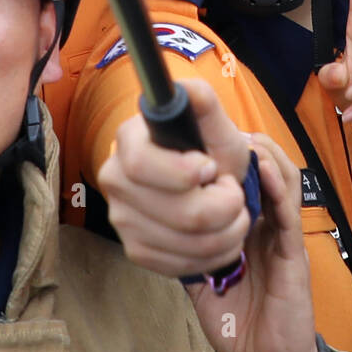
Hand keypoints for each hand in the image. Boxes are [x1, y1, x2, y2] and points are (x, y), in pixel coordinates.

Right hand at [98, 76, 252, 277]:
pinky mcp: (136, 251)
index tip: (210, 167)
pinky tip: (222, 235)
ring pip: (187, 243)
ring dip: (229, 232)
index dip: (182, 171)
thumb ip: (205, 105)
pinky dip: (215, 253)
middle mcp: (115, 181)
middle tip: (234, 191)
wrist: (212, 187)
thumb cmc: (214, 153)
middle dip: (225, 205)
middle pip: (178, 213)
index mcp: (129, 142)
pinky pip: (182, 264)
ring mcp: (122, 220)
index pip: (141, 163)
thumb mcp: (218, 128)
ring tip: (236, 213)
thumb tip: (187, 87)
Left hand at [189, 135, 318, 351]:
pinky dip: (279, 188)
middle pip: (260, 167)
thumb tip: (149, 219)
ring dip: (263, 157)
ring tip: (245, 141)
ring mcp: (279, 232)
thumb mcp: (200, 274)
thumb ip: (185, 244)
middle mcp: (264, 220)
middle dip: (241, 144)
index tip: (197, 132)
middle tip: (220, 126)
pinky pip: (287, 212)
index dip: (221, 151)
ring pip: (282, 178)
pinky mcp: (292, 250)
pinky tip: (264, 170)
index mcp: (243, 220)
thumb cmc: (234, 315)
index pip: (236, 174)